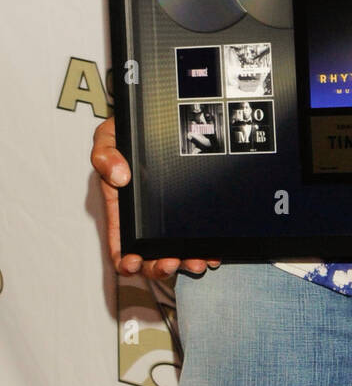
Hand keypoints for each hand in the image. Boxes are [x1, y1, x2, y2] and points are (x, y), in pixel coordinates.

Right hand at [91, 115, 219, 278]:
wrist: (154, 118)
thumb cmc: (126, 131)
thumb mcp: (107, 138)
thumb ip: (105, 155)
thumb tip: (118, 177)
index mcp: (122, 209)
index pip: (120, 245)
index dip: (125, 262)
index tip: (134, 263)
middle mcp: (144, 219)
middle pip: (149, 257)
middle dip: (159, 267)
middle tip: (172, 262)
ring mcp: (167, 217)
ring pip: (174, 251)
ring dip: (185, 262)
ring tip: (198, 261)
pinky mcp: (187, 209)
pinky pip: (194, 236)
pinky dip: (203, 247)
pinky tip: (213, 251)